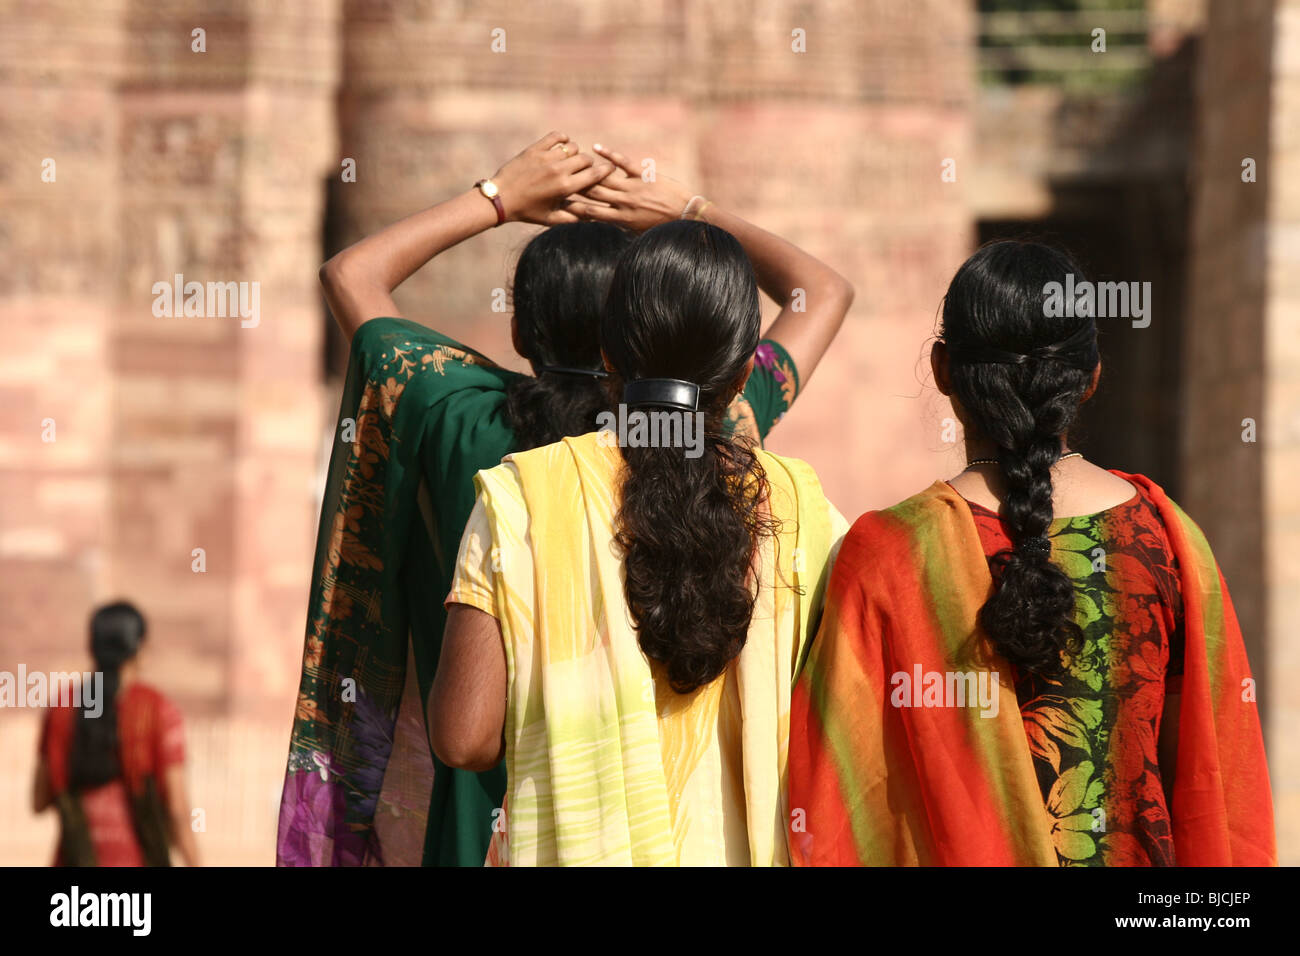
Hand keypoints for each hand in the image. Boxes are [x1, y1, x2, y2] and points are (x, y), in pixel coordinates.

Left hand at [489, 132, 612, 225]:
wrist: (501, 198)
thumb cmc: (527, 212)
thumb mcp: (552, 219)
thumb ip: (574, 216)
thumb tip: (593, 217)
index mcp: (566, 188)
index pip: (595, 174)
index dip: (606, 170)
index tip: (610, 169)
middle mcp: (559, 170)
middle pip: (586, 159)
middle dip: (588, 164)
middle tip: (583, 169)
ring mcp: (546, 158)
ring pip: (572, 147)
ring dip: (574, 153)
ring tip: (569, 160)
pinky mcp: (535, 149)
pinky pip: (556, 136)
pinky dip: (563, 139)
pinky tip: (562, 145)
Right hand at [566, 144, 694, 231]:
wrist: (687, 215)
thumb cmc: (663, 227)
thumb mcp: (640, 232)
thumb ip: (622, 227)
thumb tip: (607, 227)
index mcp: (621, 219)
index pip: (591, 213)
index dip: (573, 207)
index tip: (560, 202)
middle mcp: (623, 203)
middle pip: (592, 193)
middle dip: (574, 186)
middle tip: (559, 178)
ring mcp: (633, 187)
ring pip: (603, 178)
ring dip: (587, 170)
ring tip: (573, 162)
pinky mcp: (643, 175)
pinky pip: (622, 162)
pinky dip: (608, 154)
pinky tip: (595, 147)